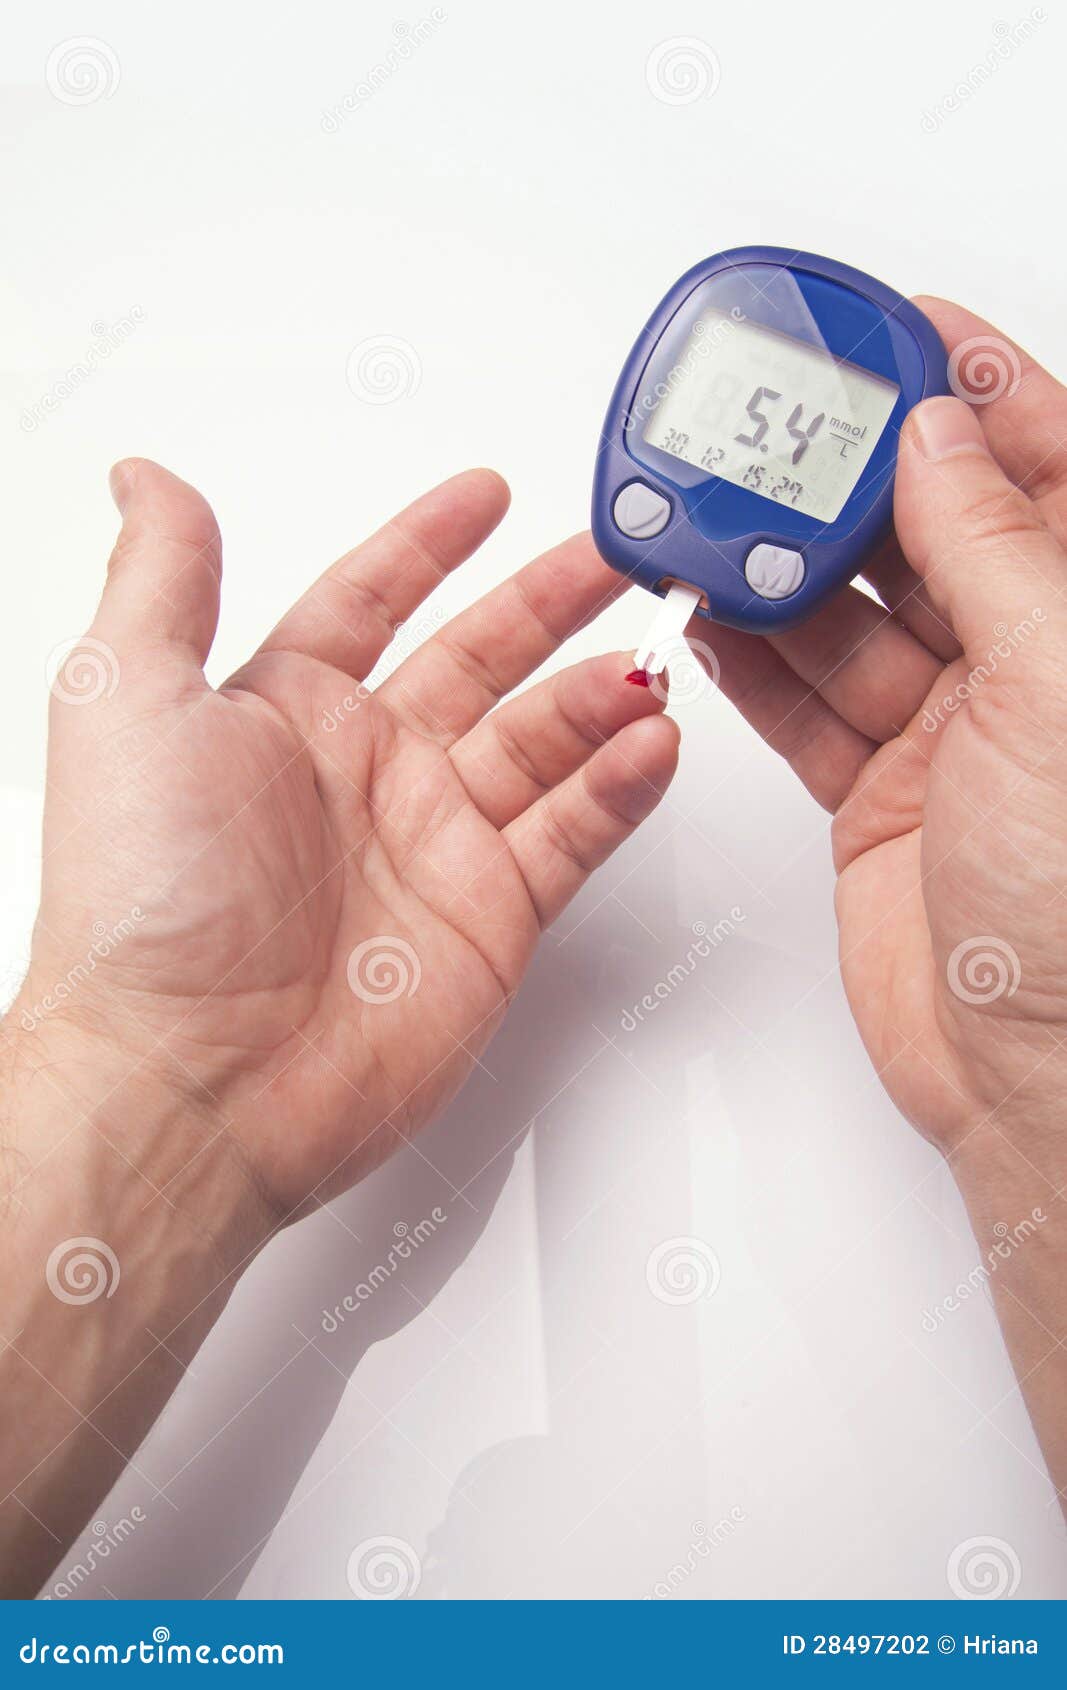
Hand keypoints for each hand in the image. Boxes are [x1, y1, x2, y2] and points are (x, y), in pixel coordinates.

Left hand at [15, 460, 678, 1249]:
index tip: (487, 493)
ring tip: (653, 655)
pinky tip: (652, 744)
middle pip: (479, 659)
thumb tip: (148, 475)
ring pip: (543, 740)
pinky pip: (572, 833)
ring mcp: (431, 845)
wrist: (192, 1080)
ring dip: (601, 692)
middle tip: (620, 558)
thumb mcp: (124, 697)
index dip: (428, 543)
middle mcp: (363, 774)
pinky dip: (620, 786)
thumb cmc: (144, 901)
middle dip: (548, 601)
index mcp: (281, 713)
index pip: (370, 599)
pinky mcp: (488, 919)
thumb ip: (161, 577)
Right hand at [708, 299, 1066, 1155]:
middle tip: (781, 428)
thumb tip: (936, 444)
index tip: (902, 330)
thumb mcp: (1059, 691)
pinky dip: (757, 663)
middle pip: (936, 535)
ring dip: (786, 570)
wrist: (1037, 1079)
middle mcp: (1037, 671)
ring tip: (721, 521)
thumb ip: (993, 554)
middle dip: (856, 479)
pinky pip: (807, 706)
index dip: (978, 391)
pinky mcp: (883, 796)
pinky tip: (716, 617)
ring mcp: (956, 735)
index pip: (1047, 470)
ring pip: (855, 617)